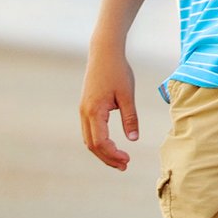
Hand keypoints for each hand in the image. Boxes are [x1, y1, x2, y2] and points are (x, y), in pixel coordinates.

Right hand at [78, 43, 138, 169]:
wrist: (104, 52)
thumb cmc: (117, 71)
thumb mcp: (127, 95)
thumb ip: (130, 118)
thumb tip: (134, 140)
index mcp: (94, 111)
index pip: (101, 142)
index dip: (113, 155)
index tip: (128, 160)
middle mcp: (85, 113)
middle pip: (92, 145)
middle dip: (108, 158)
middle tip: (125, 165)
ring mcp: (83, 110)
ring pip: (89, 139)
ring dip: (103, 151)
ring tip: (120, 159)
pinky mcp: (86, 107)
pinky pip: (89, 131)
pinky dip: (99, 142)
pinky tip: (111, 145)